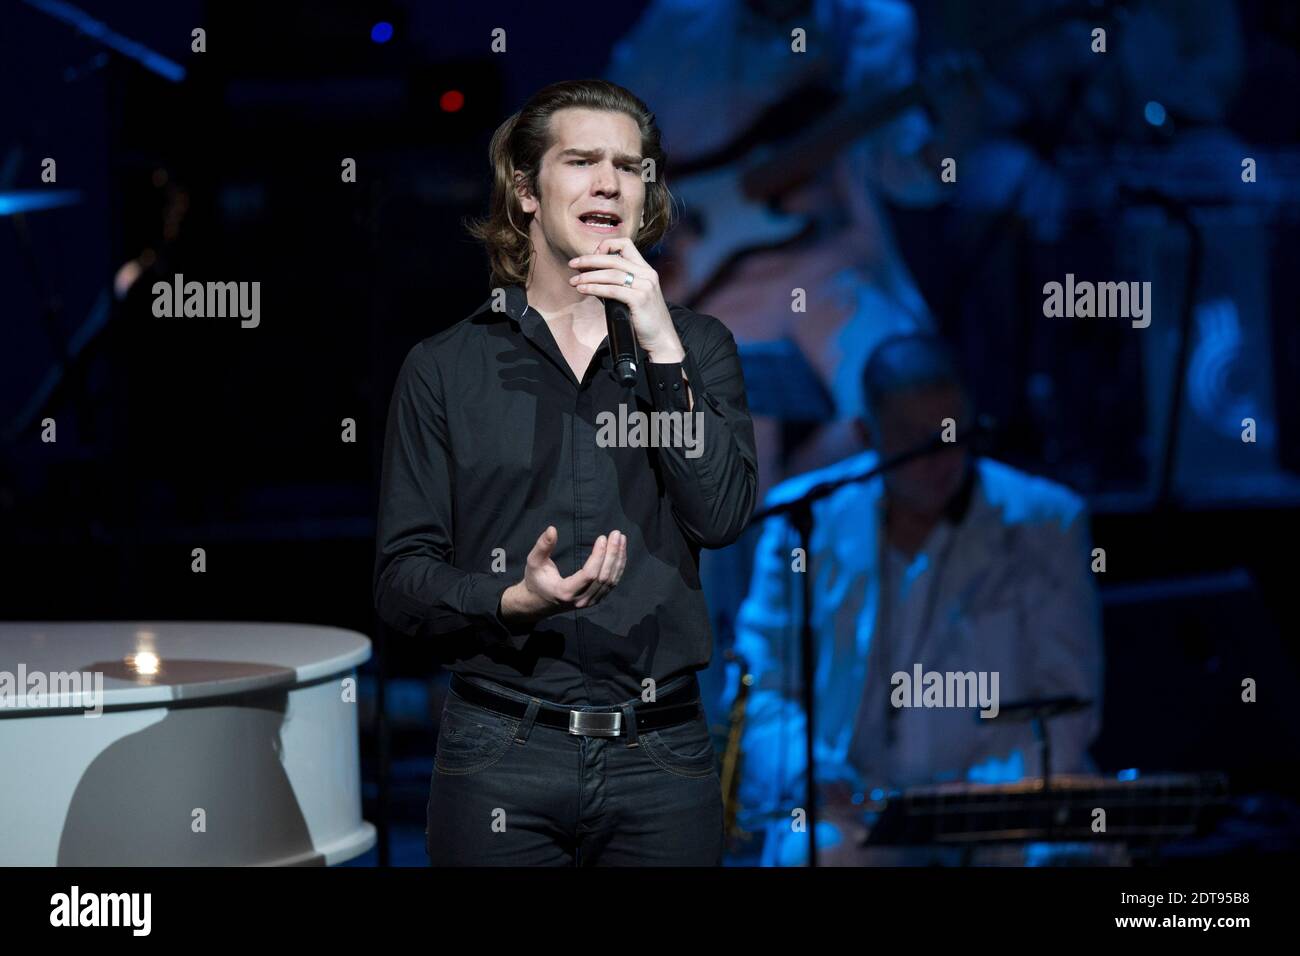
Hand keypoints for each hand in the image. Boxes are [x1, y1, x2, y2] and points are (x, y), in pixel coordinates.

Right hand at [500, 525, 627, 625]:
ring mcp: (589, 602)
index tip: (602, 538)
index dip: (598, 556)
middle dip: (612, 554)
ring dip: (618, 560)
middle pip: (603, 577)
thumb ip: (542, 546)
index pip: (589, 574)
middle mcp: (580, 600)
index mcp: (565, 592)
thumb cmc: (535, 580)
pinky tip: (620, 553)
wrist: (537, 603)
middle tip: (616, 534)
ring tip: (621, 540)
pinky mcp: (594, 600)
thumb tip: (552, 529)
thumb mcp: (533, 562)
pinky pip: (611, 584)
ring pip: (611, 581)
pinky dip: (618, 568)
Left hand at [567, 238, 683, 361]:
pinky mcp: (640, 299)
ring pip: (611, 273)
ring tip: (574, 281)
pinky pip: (612, 290)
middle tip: (573, 264)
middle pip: (614, 258)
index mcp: (646, 269)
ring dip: (588, 276)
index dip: (606, 246)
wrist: (661, 338)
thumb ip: (615, 285)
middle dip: (589, 259)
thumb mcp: (631, 296)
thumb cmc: (643, 319)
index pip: (625, 244)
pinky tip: (583, 289)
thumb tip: (589, 278)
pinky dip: (594, 288)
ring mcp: (645, 286)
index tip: (591, 258)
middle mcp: (647, 274)